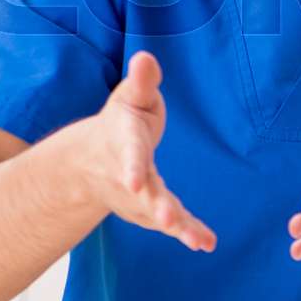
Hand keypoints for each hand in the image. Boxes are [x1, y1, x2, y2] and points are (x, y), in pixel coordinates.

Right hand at [63, 51, 215, 251]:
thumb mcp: (130, 98)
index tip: (132, 181)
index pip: (128, 155)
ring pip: (157, 213)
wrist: (93, 162)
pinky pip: (171, 223)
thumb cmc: (121, 123)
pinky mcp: (150, 210)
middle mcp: (127, 175)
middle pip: (142, 193)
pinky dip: (188, 233)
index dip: (130, 167)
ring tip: (196, 241)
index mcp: (123, 143)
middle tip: (167, 220)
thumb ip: (141, 81)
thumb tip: (145, 57)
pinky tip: (207, 243)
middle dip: (155, 206)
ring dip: (176, 227)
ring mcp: (137, 198)